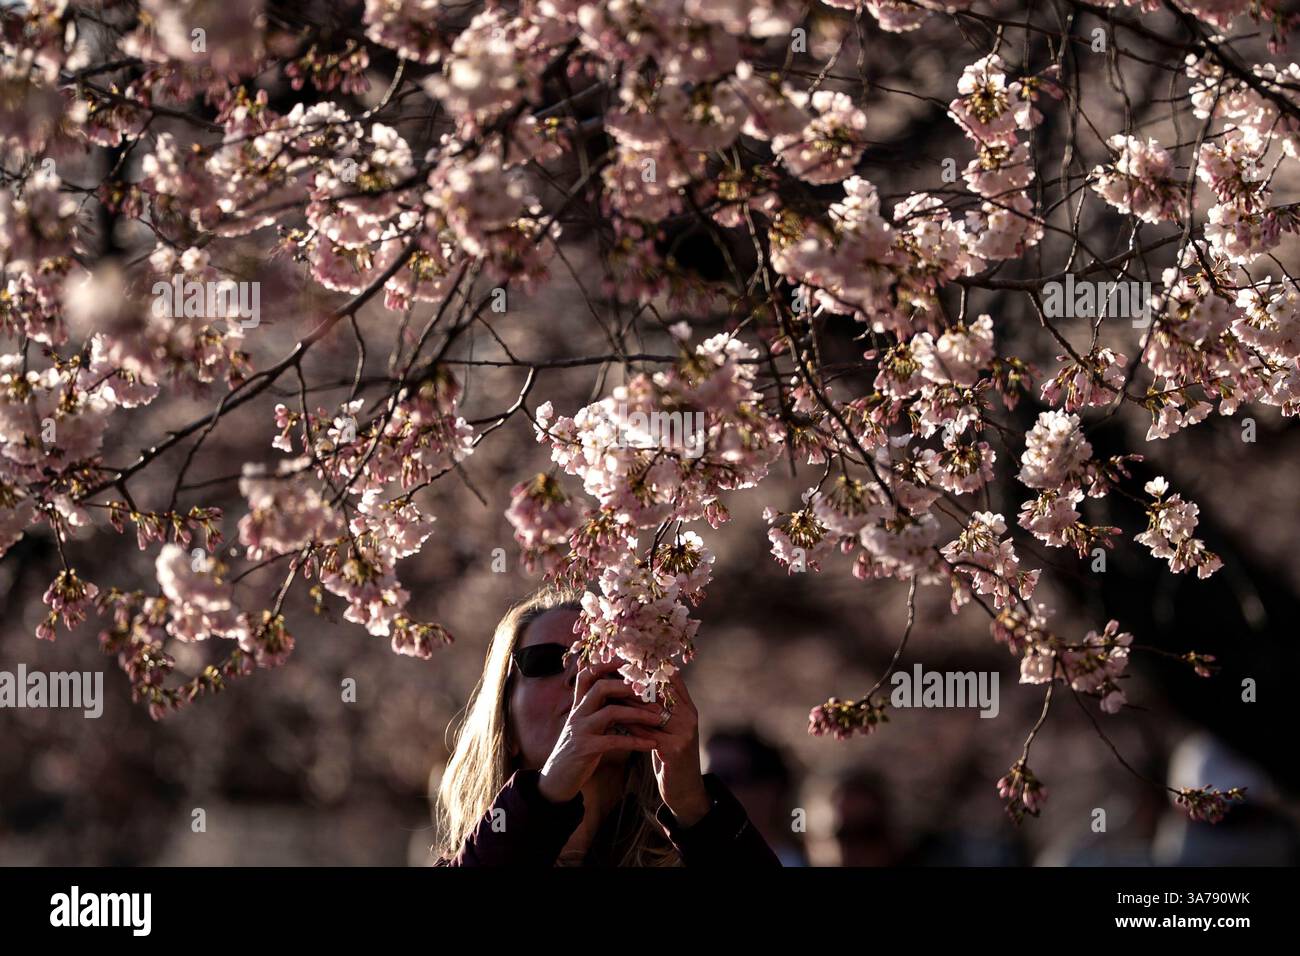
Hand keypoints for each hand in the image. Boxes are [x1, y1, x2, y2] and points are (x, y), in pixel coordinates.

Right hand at [536, 658, 663, 804]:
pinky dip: (636, 741)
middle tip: (652, 692)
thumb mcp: (585, 725)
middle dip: (627, 687)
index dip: (606, 665)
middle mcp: (577, 713)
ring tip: (659, 718)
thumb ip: (599, 710)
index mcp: (578, 705)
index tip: (628, 661)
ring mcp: (580, 730)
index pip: (587, 675)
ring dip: (638, 713)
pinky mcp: (585, 749)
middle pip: (600, 687)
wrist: (556, 780)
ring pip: (610, 712)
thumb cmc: (577, 750)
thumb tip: (621, 695)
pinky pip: (614, 740)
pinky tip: (651, 744)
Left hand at [627, 668, 711, 827]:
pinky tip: (615, 722)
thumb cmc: (672, 756)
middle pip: (661, 692)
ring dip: (629, 703)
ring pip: (652, 712)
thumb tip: (638, 683)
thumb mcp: (671, 729)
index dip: (650, 669)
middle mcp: (690, 717)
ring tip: (609, 694)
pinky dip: (631, 726)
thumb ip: (662, 708)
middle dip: (636, 683)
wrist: (685, 791)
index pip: (671, 680)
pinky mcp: (674, 750)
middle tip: (612, 673)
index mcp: (689, 708)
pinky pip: (647, 733)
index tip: (628, 659)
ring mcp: (684, 733)